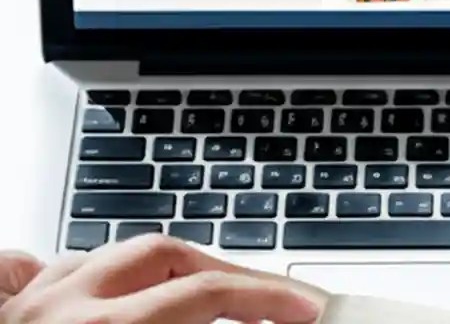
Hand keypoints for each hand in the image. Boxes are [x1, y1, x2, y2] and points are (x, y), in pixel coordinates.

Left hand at [0, 234, 323, 323]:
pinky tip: (101, 290)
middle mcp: (55, 311)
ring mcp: (21, 307)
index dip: (271, 298)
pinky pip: (34, 268)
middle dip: (230, 274)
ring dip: (166, 267)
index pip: (209, 294)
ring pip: (107, 253)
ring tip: (204, 289)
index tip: (307, 310)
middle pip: (167, 255)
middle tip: (272, 301)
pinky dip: (78, 274)